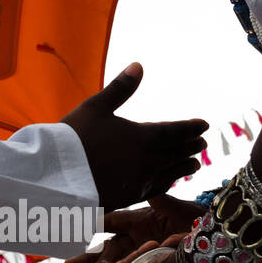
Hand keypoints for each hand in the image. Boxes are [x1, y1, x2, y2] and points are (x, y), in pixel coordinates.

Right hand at [61, 63, 207, 209]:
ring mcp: (139, 181)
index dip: (191, 127)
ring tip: (195, 165)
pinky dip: (167, 184)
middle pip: (175, 153)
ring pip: (170, 173)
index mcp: (141, 136)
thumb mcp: (96, 106)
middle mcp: (146, 160)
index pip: (174, 131)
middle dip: (190, 147)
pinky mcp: (128, 196)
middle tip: (203, 144)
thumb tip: (139, 65)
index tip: (204, 125)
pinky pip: (156, 189)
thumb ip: (120, 88)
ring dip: (184, 167)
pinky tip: (168, 183)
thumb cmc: (74, 136)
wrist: (57, 175)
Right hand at [64, 194, 205, 262]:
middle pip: (108, 250)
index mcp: (141, 221)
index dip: (93, 224)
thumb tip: (149, 187)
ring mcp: (145, 257)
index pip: (111, 222)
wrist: (224, 244)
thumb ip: (163, 201)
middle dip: (88, 258)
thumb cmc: (201, 222)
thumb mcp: (181, 210)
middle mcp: (139, 240)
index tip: (73, 226)